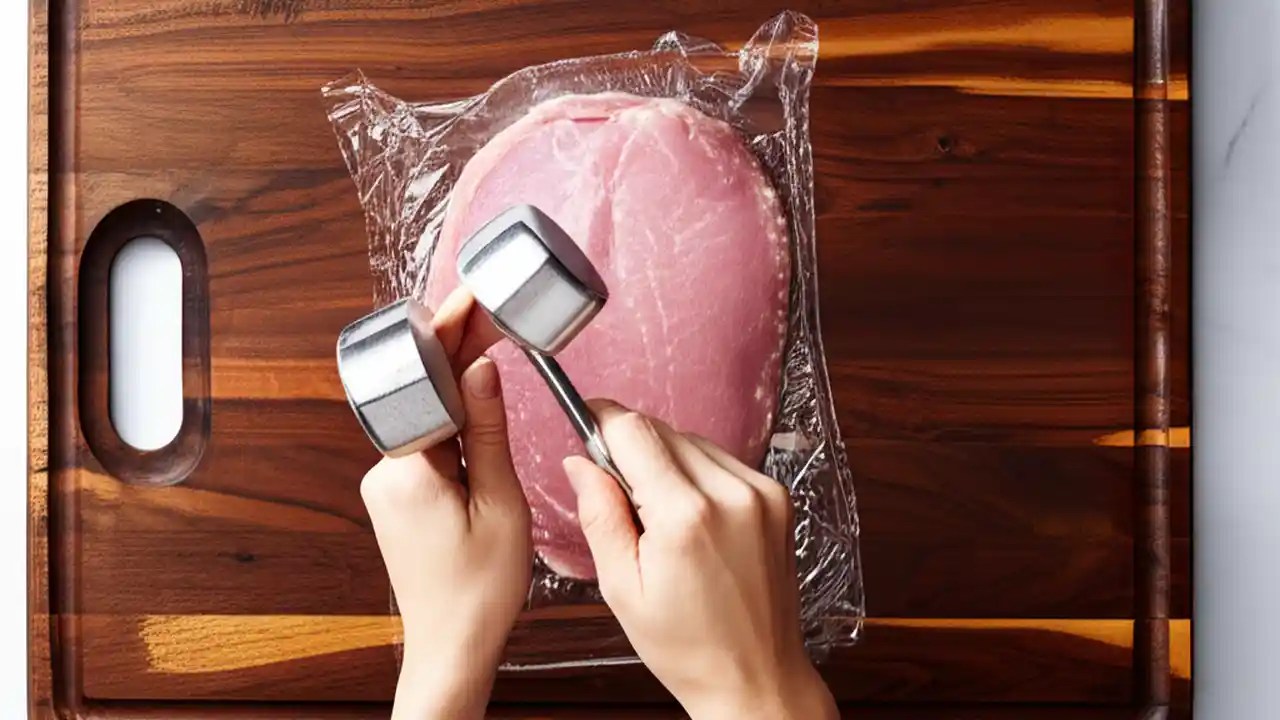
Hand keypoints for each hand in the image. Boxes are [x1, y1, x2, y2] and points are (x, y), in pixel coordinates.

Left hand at [360, 288, 527, 719]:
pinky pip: (428, 443)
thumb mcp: (500, 503)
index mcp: (407, 470)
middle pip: (425, 393)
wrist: (450, 647)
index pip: (428, 382)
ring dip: (458, 383)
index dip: (450, 332)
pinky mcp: (398, 496)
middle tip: (491, 309)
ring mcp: (387, 484)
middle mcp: (385, 471)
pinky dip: (455, 420)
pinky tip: (480, 400)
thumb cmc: (479, 591)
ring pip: (428, 417)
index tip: (470, 296)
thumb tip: (483, 368)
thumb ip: (488, 430)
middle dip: (457, 348)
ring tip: (491, 339)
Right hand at [563, 401, 836, 719]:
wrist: (756, 677)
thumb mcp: (621, 588)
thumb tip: (579, 461)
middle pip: (663, 431)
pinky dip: (699, 474)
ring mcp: (761, 493)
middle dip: (631, 448)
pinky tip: (692, 517)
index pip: (634, 431)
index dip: (602, 421)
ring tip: (659, 516)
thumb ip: (599, 515)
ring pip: (693, 441)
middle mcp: (731, 494)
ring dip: (666, 460)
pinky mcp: (779, 496)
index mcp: (685, 517)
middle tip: (619, 494)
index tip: (585, 424)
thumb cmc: (686, 646)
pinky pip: (723, 461)